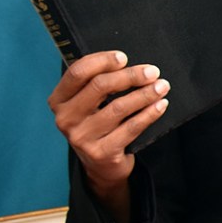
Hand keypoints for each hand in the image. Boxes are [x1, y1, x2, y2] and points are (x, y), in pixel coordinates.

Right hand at [48, 50, 168, 222]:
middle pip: (100, 87)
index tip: (123, 58)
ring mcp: (82, 137)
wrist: (101, 164)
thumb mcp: (89, 103)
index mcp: (59, 100)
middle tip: (153, 72)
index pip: (77, 72)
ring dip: (145, 94)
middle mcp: (65, 119)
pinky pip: (132, 127)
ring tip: (162, 86)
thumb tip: (126, 62)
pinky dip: (150, 113)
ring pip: (118, 107)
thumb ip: (97, 82)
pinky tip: (161, 104)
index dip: (102, 61)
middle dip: (130, 76)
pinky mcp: (101, 152)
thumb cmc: (97, 123)